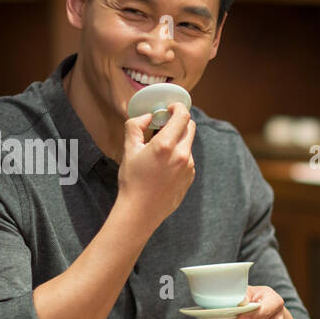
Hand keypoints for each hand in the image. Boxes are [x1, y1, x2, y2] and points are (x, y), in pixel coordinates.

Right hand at [116, 102, 196, 232]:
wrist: (141, 211)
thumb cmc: (132, 180)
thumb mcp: (129, 149)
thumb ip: (136, 126)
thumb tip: (148, 117)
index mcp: (166, 145)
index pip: (183, 116)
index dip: (178, 107)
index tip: (170, 108)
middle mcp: (182, 155)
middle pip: (190, 127)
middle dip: (180, 121)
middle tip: (165, 124)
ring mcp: (189, 167)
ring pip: (188, 144)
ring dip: (178, 139)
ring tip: (160, 149)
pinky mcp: (190, 178)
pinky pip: (188, 159)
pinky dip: (179, 155)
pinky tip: (164, 165)